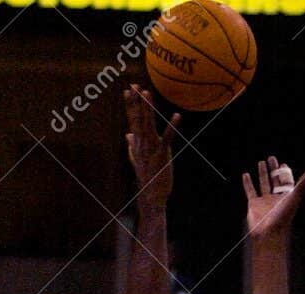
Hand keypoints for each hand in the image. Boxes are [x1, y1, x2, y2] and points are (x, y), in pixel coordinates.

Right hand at [125, 85, 178, 206]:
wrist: (151, 196)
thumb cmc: (146, 178)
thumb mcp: (137, 160)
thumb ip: (132, 145)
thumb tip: (127, 134)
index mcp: (137, 144)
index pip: (132, 120)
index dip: (130, 105)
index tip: (128, 90)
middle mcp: (142, 144)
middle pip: (138, 119)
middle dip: (136, 102)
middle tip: (135, 86)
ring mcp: (151, 149)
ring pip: (148, 124)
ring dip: (148, 109)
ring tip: (148, 93)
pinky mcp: (162, 155)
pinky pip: (167, 138)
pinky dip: (172, 127)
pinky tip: (177, 116)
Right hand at [243, 156, 304, 239]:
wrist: (269, 233)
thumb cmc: (283, 218)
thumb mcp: (294, 198)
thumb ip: (302, 185)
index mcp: (286, 198)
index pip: (286, 182)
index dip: (285, 173)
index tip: (283, 165)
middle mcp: (275, 199)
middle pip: (275, 181)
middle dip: (274, 170)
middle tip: (272, 158)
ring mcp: (264, 201)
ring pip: (263, 184)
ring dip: (262, 174)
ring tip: (261, 162)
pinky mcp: (254, 204)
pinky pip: (250, 191)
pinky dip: (248, 183)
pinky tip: (246, 175)